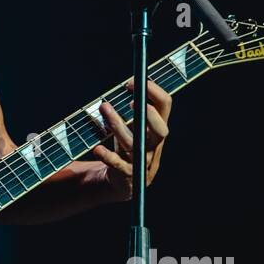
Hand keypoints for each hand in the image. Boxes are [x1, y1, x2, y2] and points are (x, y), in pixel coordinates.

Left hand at [85, 78, 171, 201]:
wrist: (125, 181)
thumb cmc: (130, 146)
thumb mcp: (136, 126)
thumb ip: (135, 108)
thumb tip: (131, 82)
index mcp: (158, 128)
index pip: (165, 107)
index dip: (153, 92)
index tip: (132, 82)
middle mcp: (154, 144)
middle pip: (160, 130)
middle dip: (148, 116)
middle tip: (133, 102)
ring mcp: (141, 160)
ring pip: (132, 144)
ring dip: (118, 125)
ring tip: (104, 107)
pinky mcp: (126, 173)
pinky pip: (118, 164)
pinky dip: (108, 156)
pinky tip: (98, 148)